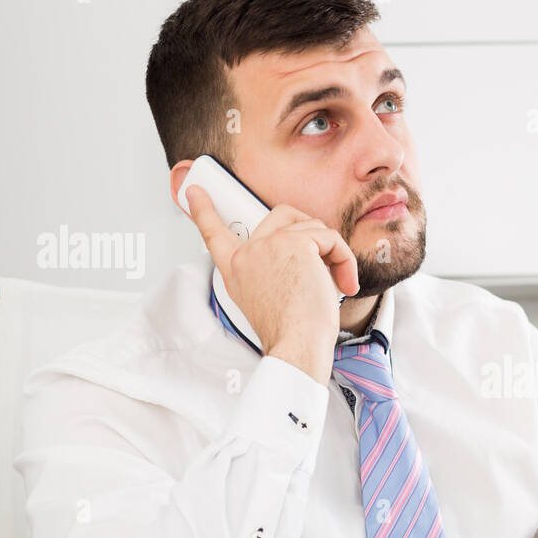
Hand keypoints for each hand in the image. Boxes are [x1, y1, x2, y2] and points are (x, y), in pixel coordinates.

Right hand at [184, 184, 359, 382]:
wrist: (297, 346)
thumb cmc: (291, 332)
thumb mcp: (269, 299)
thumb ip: (273, 271)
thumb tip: (307, 253)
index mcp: (236, 270)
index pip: (214, 234)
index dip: (203, 211)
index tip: (192, 191)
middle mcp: (247, 254)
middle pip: (281, 215)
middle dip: (311, 231)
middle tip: (329, 257)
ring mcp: (269, 245)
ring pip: (314, 228)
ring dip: (334, 254)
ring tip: (338, 283)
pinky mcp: (295, 243)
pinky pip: (331, 239)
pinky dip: (344, 259)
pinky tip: (345, 283)